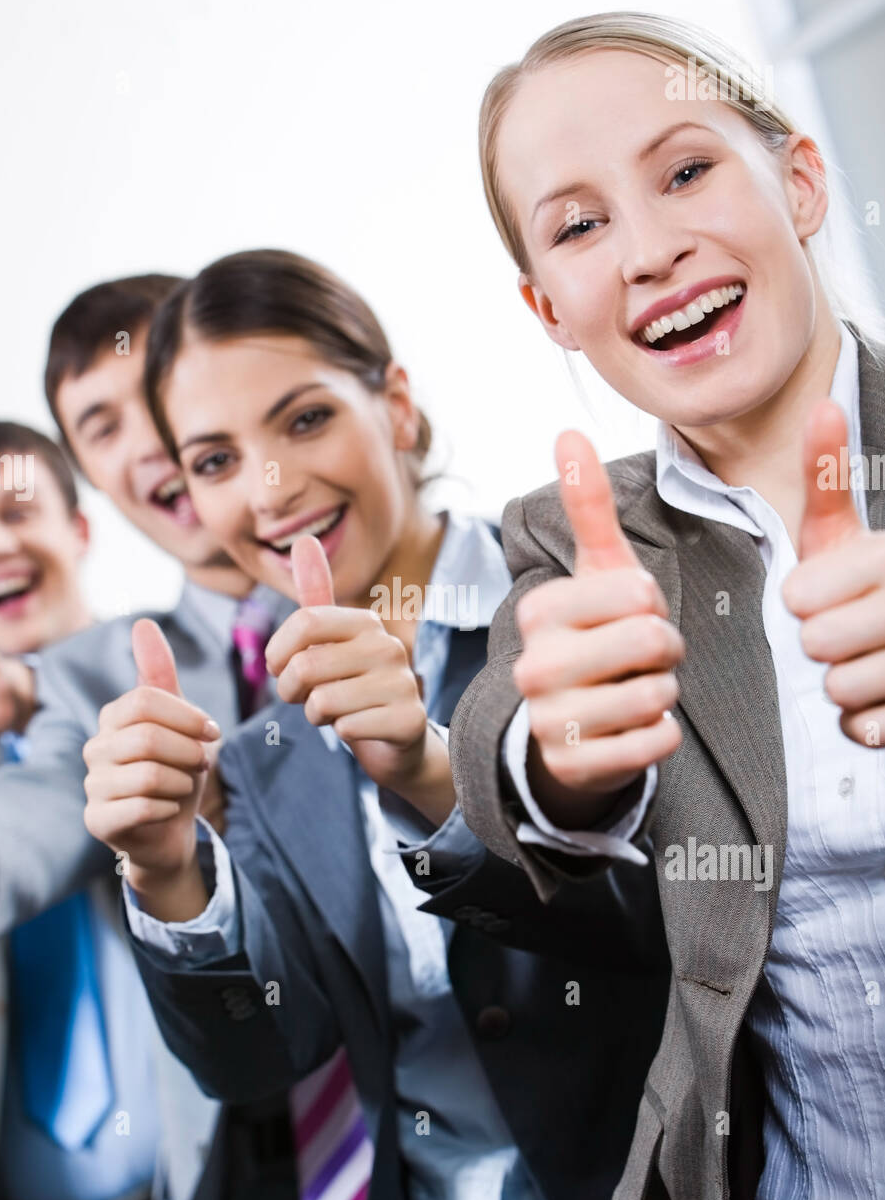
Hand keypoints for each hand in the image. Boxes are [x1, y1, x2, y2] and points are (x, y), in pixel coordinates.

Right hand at [82, 620, 220, 916]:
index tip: (212, 732)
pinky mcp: (98, 820)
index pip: (146, 700)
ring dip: (182, 780)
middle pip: (147, 736)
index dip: (187, 716)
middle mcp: (94, 748)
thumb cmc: (175, 769)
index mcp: (113, 718)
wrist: (171, 830)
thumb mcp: (178, 721)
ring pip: (146, 774)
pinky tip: (170, 808)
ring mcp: (92, 785)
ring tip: (186, 784)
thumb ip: (160, 674)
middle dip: (188, 751)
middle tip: (203, 762)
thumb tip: (143, 622)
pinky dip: (169, 806)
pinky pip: (141, 806)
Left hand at [266, 535, 454, 822]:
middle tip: (307, 698)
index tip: (278, 668)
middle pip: (307, 666)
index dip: (278, 651)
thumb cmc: (353, 687)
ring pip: (322, 702)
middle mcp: (389, 645)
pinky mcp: (409, 720)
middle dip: (292, 692)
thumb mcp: (331, 642)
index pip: (305, 621)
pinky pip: (346, 728)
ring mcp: (403, 683)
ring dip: (318, 716)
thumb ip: (316, 596)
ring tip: (337, 712)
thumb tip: (303, 540)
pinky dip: (343, 734)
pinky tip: (360, 728)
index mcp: (365, 622)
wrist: (397, 738)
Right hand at [513, 430, 683, 826]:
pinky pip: (658, 742)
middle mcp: (532, 667)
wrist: (568, 728)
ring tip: (635, 690)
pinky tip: (636, 727)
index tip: (631, 615)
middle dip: (666, 650)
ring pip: (657, 696)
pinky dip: (663, 734)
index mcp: (537, 612)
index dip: (653, 605)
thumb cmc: (594, 638)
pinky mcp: (574, 768)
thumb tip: (568, 431)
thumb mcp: (595, 574)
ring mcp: (549, 721)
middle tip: (645, 657)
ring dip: (664, 693)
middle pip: (651, 643)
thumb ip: (588, 507)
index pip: (640, 594)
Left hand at [782, 398, 884, 746]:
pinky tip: (878, 700)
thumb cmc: (865, 588)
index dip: (802, 599)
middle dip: (819, 642)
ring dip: (842, 684)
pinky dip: (864, 722)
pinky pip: (867, 727)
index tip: (817, 595)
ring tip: (863, 661)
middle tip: (839, 632)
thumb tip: (823, 405)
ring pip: (843, 687)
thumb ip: (829, 476)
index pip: (803, 594)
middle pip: (820, 641)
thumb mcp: (842, 533)